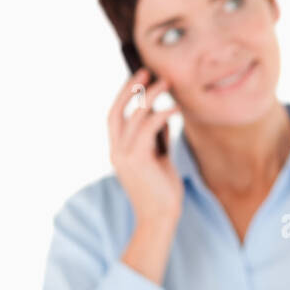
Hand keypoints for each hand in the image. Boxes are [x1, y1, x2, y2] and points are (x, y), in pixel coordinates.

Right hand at [107, 67, 182, 225]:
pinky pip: (149, 128)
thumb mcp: (159, 159)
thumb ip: (157, 137)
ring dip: (151, 96)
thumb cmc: (162, 191)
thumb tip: (163, 114)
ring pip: (133, 116)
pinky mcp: (138, 160)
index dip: (124, 96)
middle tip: (147, 71)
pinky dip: (162, 114)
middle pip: (116, 111)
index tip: (140, 79)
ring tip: (167, 83)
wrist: (160, 219)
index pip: (114, 117)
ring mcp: (124, 156)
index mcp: (118, 151)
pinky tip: (175, 108)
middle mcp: (116, 152)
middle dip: (130, 89)